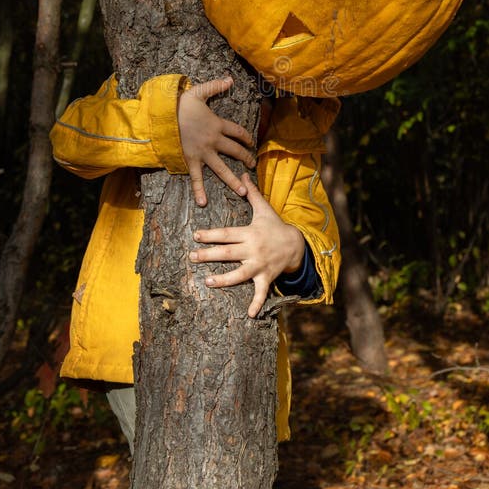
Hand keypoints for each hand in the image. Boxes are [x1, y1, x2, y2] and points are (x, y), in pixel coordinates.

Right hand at [178, 76, 255, 206]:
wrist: (162, 117)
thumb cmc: (179, 104)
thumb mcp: (198, 92)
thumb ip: (215, 86)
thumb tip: (230, 79)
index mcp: (217, 124)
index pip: (237, 131)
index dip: (246, 136)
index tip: (252, 142)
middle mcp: (214, 140)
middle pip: (234, 151)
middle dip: (245, 158)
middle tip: (252, 165)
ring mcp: (203, 153)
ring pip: (222, 168)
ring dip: (233, 180)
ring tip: (243, 191)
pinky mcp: (191, 160)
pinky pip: (197, 177)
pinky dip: (199, 190)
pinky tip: (203, 203)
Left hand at [189, 173, 304, 317]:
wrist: (296, 244)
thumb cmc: (275, 226)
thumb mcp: (264, 209)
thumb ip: (251, 193)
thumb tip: (241, 173)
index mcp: (249, 233)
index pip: (227, 233)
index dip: (211, 234)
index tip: (195, 235)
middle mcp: (252, 250)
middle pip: (227, 253)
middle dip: (209, 255)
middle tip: (192, 257)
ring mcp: (259, 265)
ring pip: (239, 274)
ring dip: (223, 279)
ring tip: (207, 281)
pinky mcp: (266, 277)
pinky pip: (261, 292)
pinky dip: (256, 304)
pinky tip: (249, 315)